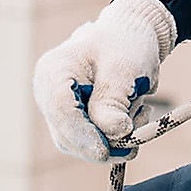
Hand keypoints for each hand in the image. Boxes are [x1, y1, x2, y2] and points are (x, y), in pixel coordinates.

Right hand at [32, 0, 176, 162]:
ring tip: (142, 112)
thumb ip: (114, 100)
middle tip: (136, 134)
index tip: (105, 151)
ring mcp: (59, 109)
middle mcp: (49, 93)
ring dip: (114, 140)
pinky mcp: (74, 120)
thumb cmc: (127, 45)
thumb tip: (113, 133)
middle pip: (67, 134)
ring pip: (80, 143)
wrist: (131, 39)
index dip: (82, 135)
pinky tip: (136, 115)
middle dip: (102, 142)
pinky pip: (92, 141)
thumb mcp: (125, 67)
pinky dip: (116, 137)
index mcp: (54, 71)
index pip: (60, 110)